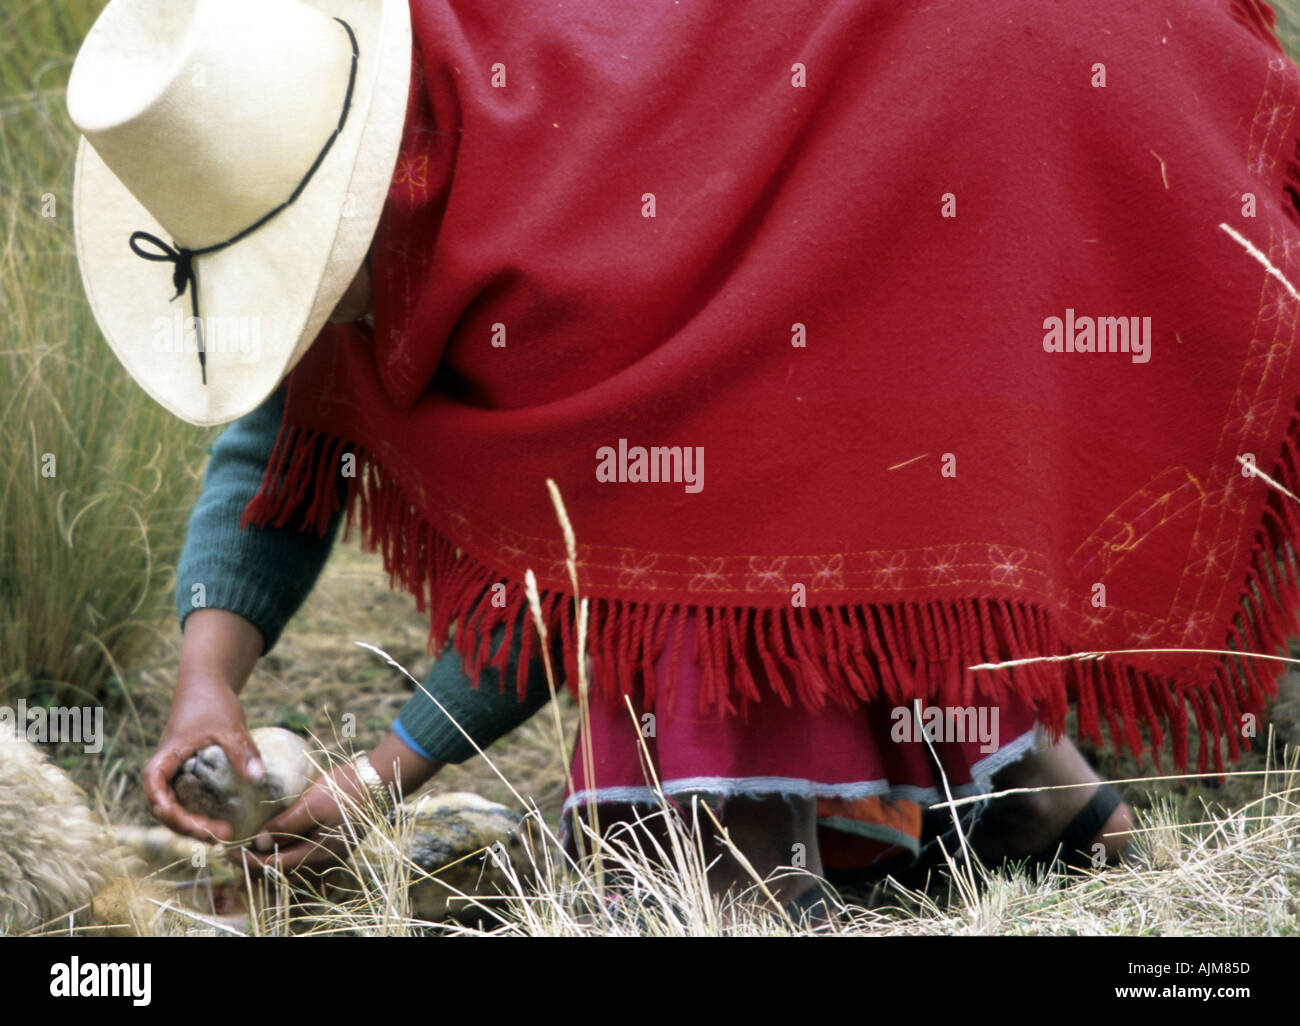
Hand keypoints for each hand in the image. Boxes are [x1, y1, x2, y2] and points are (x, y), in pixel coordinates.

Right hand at [142, 675, 263, 843]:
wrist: (206, 687)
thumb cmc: (211, 703)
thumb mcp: (228, 725)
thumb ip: (240, 751)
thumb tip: (257, 779)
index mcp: (161, 764)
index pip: (157, 799)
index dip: (176, 818)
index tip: (202, 828)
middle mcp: (162, 775)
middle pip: (166, 812)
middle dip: (190, 828)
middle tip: (222, 836)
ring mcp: (174, 776)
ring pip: (176, 810)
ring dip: (195, 825)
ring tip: (225, 835)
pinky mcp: (187, 776)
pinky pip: (188, 802)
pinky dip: (202, 813)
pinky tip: (226, 819)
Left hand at [232, 760, 368, 874]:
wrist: (377, 781)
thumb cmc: (344, 790)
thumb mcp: (311, 804)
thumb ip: (286, 825)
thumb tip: (259, 841)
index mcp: (317, 853)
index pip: (274, 866)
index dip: (249, 860)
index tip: (229, 851)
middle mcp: (323, 858)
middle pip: (282, 868)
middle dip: (256, 861)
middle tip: (235, 850)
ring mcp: (329, 851)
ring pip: (291, 861)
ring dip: (269, 855)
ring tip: (251, 844)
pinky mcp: (332, 841)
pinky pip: (301, 852)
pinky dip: (284, 847)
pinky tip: (276, 836)